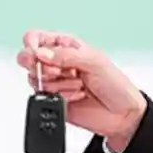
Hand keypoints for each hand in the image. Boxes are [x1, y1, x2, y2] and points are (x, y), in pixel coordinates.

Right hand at [17, 30, 146, 150]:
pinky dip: (59, 97)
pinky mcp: (54, 101)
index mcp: (67, 46)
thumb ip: (66, 55)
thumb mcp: (94, 61)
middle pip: (29, 59)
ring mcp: (55, 82)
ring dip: (58, 83)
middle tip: (59, 71)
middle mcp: (57, 63)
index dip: (32, 43)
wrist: (123, 114)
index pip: (38, 38)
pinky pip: (43, 98)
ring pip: (35, 79)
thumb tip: (42, 53)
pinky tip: (76, 96)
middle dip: (42, 66)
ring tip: (79, 85)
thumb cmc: (115, 83)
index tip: (37, 53)